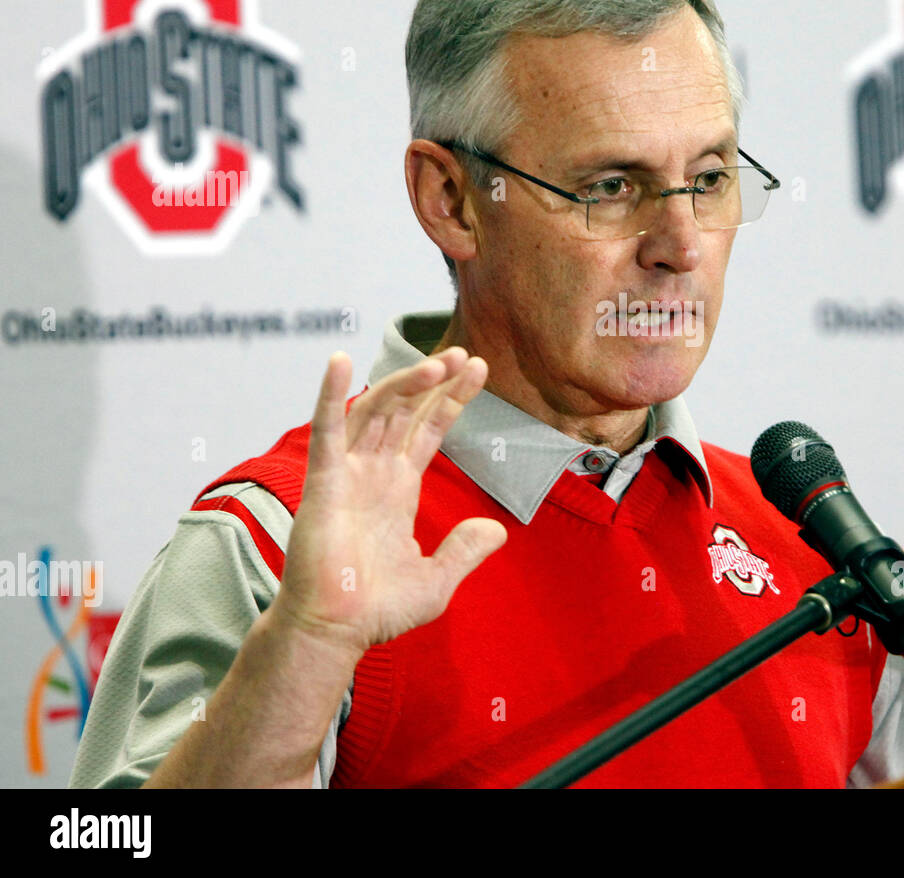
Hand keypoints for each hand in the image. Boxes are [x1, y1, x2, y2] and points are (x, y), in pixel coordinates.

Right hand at [270, 347, 506, 657]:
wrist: (335, 632)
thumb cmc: (375, 610)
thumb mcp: (437, 579)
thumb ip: (464, 550)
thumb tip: (496, 530)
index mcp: (399, 488)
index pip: (428, 429)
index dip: (451, 398)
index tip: (476, 368)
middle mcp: (373, 473)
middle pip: (407, 411)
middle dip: (434, 382)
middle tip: (463, 354)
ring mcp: (347, 474)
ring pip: (376, 411)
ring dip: (404, 383)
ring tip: (438, 363)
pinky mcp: (323, 483)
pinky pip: (327, 431)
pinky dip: (330, 395)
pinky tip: (340, 362)